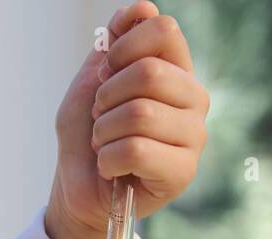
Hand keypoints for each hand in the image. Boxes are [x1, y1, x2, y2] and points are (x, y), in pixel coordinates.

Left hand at [46, 2, 209, 238]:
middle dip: (107, 96)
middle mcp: (193, 98)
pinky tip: (111, 168)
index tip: (105, 71)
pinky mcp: (183, 171)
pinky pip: (136, 150)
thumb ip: (113, 46)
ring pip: (140, 113)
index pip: (164, 29)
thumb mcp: (90, 83)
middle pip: (150, 72)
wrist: (78, 188)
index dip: (123, 46)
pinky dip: (108, 159)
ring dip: (103, 132)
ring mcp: (193, 135)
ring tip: (104, 144)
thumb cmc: (86, 136)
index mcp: (176, 69)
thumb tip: (142, 9)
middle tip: (100, 117)